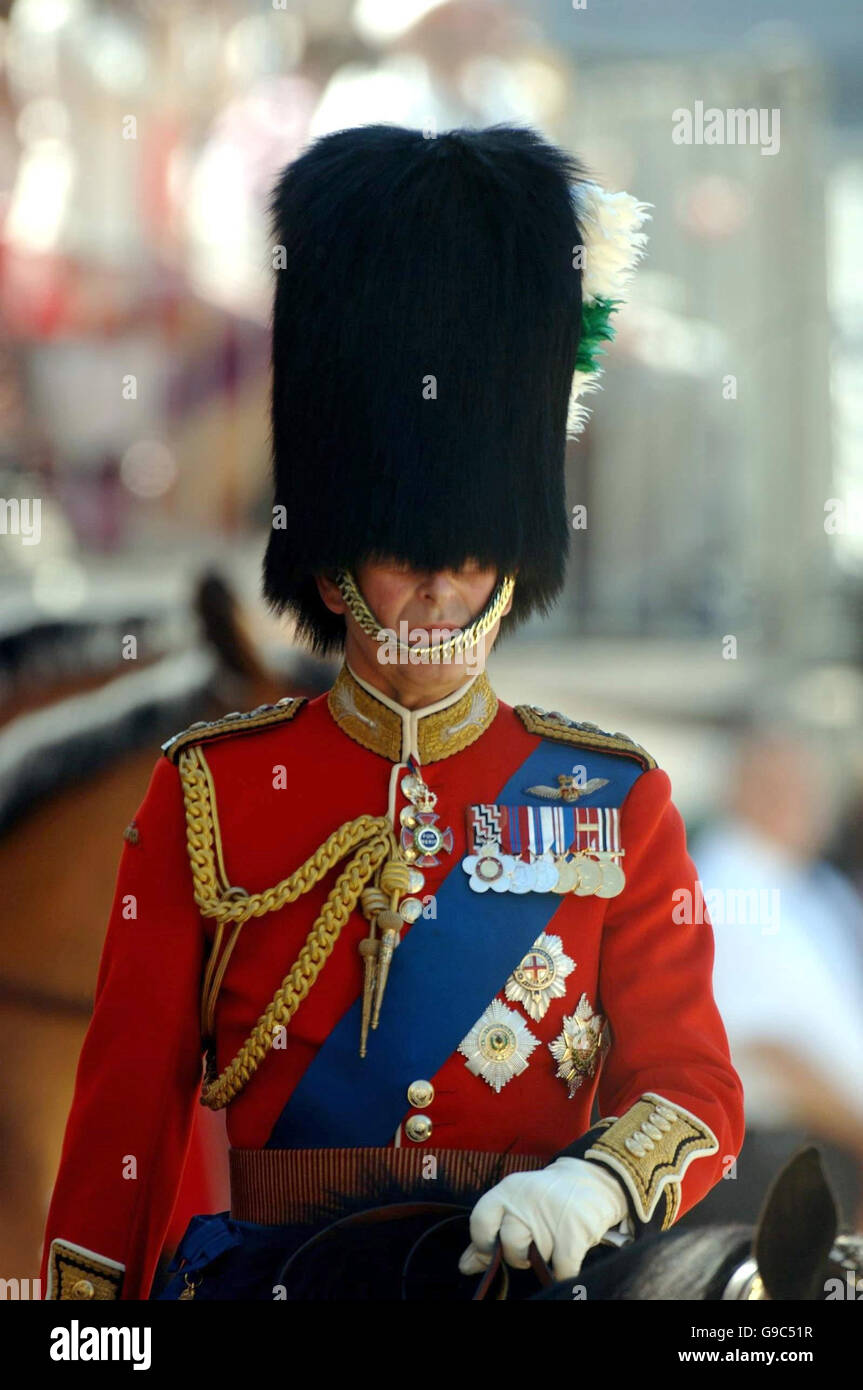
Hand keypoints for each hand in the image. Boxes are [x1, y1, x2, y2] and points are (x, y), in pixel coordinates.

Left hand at [459, 1157, 629, 1281]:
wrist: (592, 1179)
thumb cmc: (544, 1199)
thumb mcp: (514, 1205)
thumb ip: (490, 1233)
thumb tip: (465, 1266)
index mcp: (507, 1190)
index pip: (480, 1220)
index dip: (484, 1243)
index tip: (495, 1250)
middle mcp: (527, 1199)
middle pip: (510, 1243)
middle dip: (519, 1256)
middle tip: (531, 1249)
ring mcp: (553, 1213)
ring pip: (538, 1258)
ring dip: (545, 1260)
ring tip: (554, 1242)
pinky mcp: (576, 1230)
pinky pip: (562, 1269)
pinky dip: (564, 1272)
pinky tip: (567, 1258)